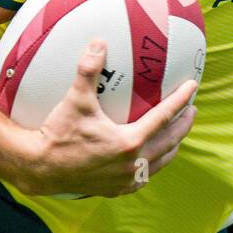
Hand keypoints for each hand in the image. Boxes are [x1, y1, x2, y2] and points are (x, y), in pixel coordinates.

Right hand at [16, 40, 196, 197]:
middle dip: (184, 124)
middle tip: (192, 110)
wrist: (40, 168)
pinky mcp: (116, 189)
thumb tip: (99, 42)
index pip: (164, 116)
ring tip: (177, 134)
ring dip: (172, 146)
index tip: (192, 86)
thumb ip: (88, 70)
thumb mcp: (75, 100)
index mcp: (130, 141)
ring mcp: (126, 180)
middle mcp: (133, 164)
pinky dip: (153, 165)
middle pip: (170, 141)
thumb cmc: (59, 134)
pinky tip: (151, 159)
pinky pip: (144, 177)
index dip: (181, 99)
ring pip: (160, 162)